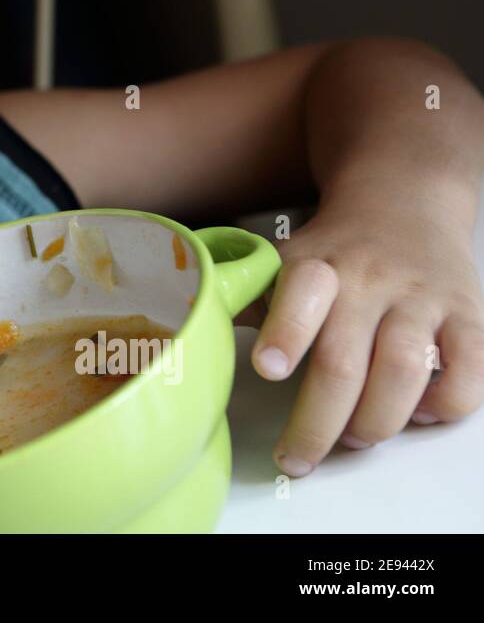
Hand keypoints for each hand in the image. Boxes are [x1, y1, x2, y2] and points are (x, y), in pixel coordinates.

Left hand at [247, 187, 483, 475]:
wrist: (404, 199)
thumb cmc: (335, 248)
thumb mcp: (284, 259)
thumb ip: (249, 300)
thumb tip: (199, 338)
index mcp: (317, 266)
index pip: (302, 295)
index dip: (285, 335)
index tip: (267, 370)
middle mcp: (371, 282)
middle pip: (344, 362)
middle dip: (317, 424)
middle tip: (296, 458)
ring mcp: (422, 300)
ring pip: (403, 373)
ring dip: (375, 422)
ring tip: (353, 439)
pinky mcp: (466, 317)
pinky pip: (468, 372)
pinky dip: (443, 406)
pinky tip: (417, 415)